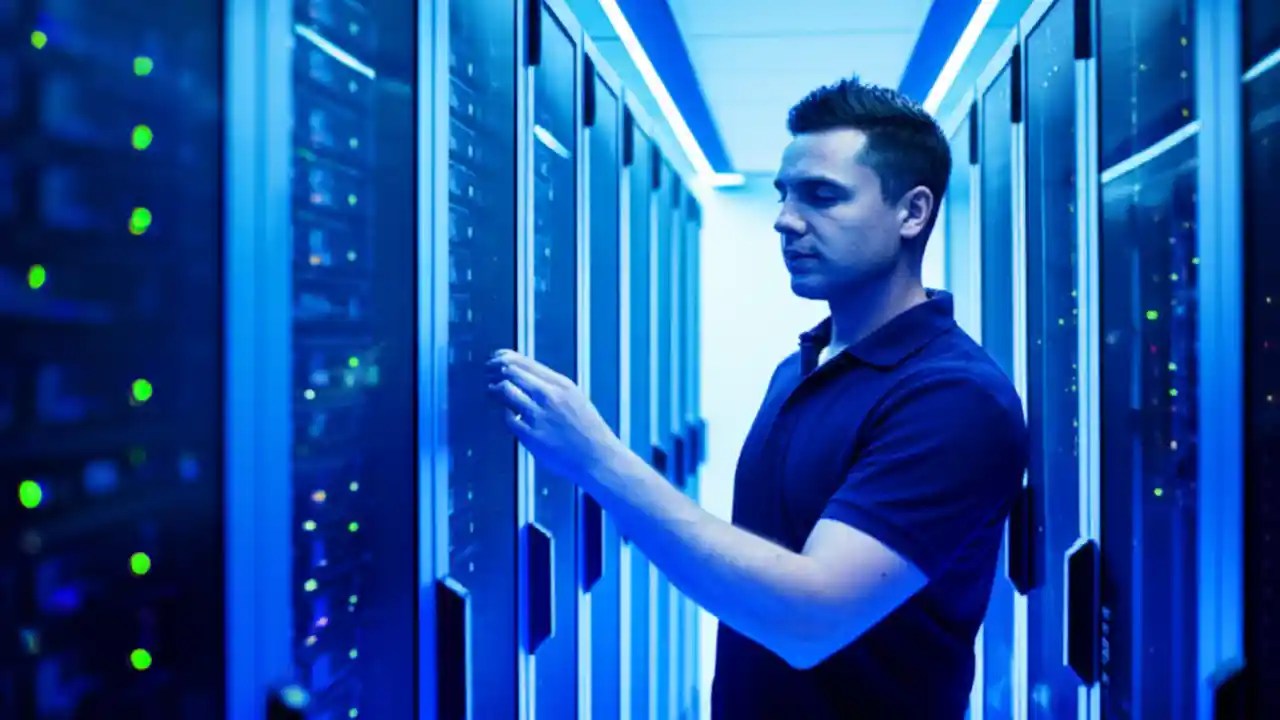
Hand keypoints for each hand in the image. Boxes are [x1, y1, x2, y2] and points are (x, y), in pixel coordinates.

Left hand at [486, 349, 626, 484]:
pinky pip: (509, 418)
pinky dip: (504, 413)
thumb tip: (524, 375)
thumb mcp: (574, 397)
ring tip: (490, 391)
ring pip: (506, 391)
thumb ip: (551, 386)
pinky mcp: (532, 436)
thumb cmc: (587, 429)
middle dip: (494, 369)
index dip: (504, 357)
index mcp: (561, 384)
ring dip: (494, 389)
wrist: (597, 456)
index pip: (524, 362)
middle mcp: (549, 396)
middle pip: (511, 372)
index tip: (495, 357)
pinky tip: (506, 413)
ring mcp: (539, 416)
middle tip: (487, 372)